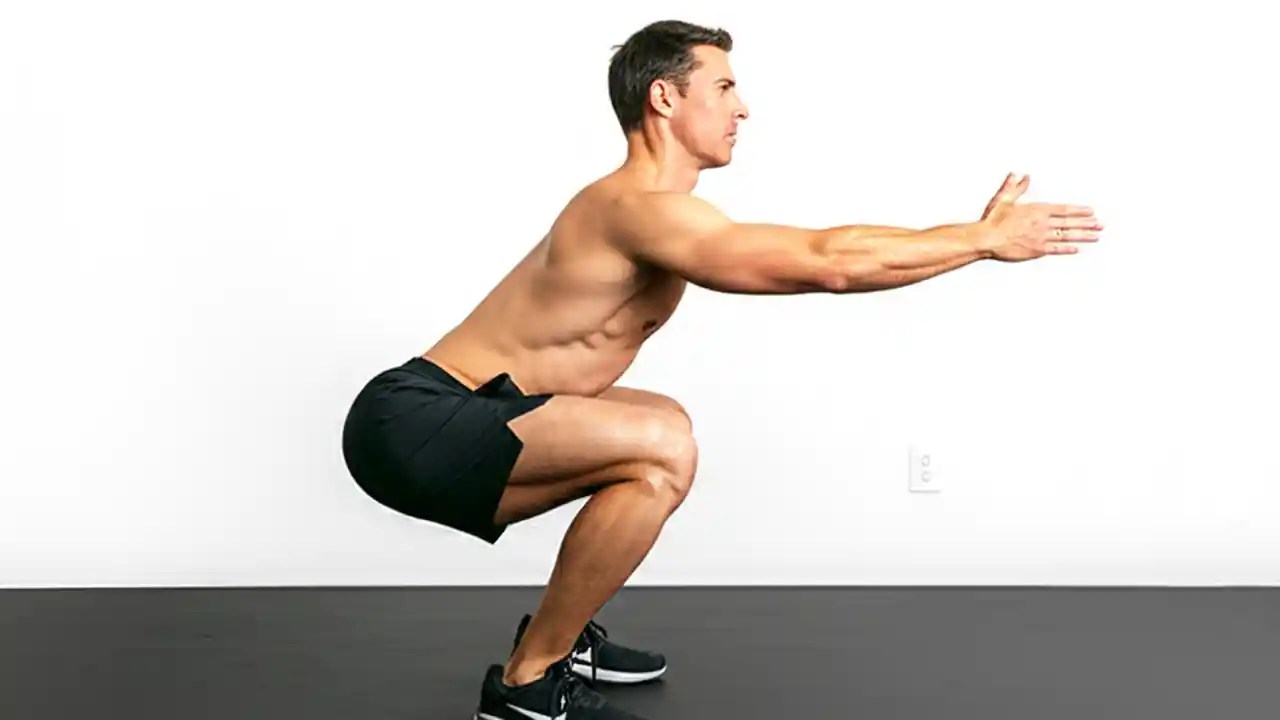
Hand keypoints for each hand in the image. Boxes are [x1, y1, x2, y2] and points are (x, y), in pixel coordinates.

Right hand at [978, 173, 1102, 261]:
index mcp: (1037, 210)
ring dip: (1083, 236)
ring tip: (1095, 236)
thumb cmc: (993, 220)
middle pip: (1069, 222)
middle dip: (1087, 223)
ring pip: (1067, 235)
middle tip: (1100, 224)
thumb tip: (1022, 176)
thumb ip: (1015, 187)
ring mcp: (1041, 237)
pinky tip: (1076, 249)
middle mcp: (1042, 223)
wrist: (986, 238)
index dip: (1079, 210)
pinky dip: (1067, 249)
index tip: (1090, 211)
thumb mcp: (1004, 199)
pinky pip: (1056, 250)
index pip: (1063, 209)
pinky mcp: (1036, 250)